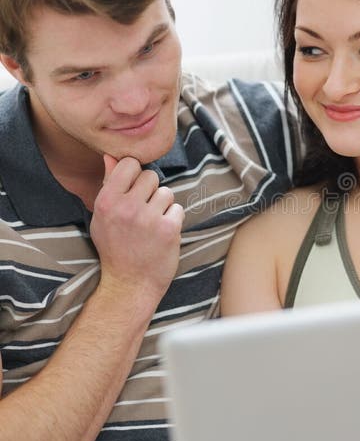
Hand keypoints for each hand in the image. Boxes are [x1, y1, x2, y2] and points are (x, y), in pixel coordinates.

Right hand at [90, 155, 183, 301]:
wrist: (129, 284)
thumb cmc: (114, 248)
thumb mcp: (102, 217)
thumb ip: (108, 184)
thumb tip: (111, 156)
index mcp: (107, 201)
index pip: (130, 164)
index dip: (135, 175)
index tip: (134, 190)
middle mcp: (126, 207)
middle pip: (151, 176)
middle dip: (150, 191)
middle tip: (143, 213)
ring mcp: (148, 218)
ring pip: (167, 192)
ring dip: (163, 206)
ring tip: (151, 225)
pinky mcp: (168, 229)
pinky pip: (177, 209)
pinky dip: (173, 220)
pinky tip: (162, 234)